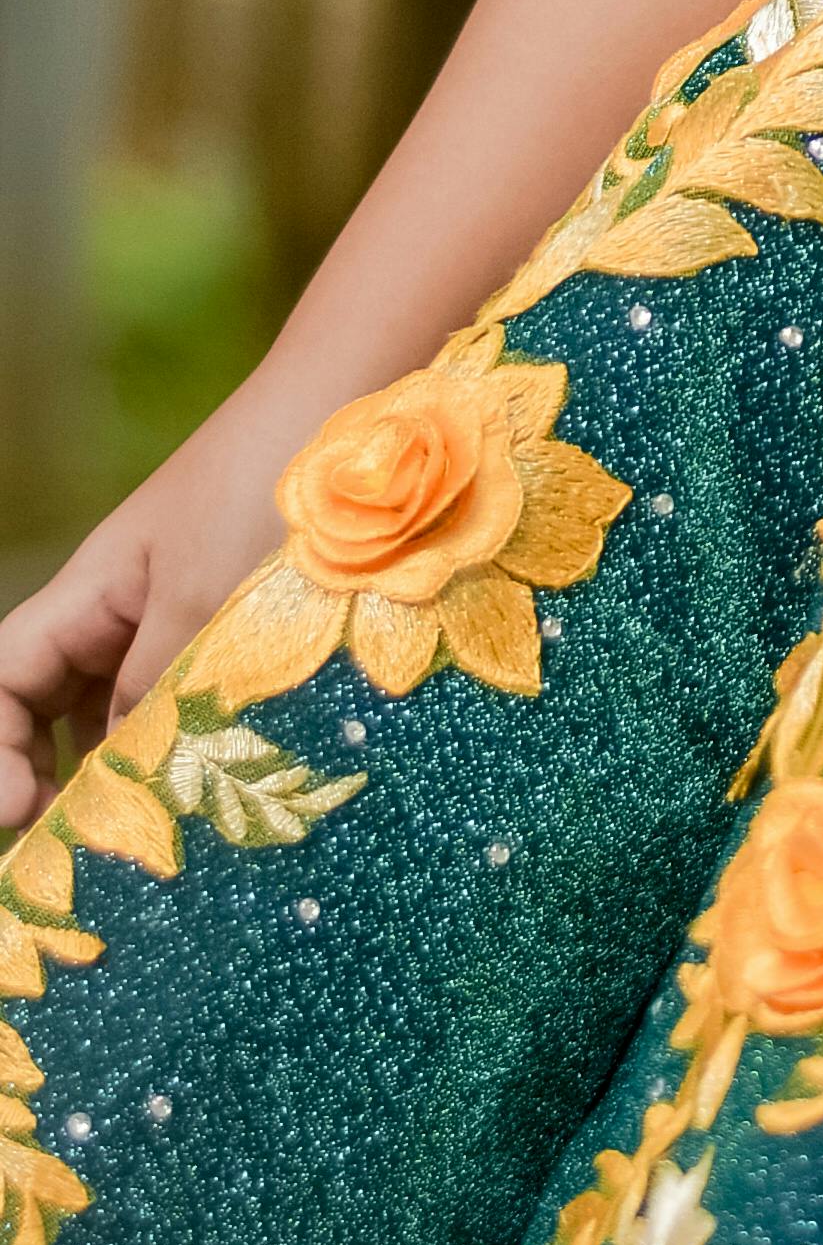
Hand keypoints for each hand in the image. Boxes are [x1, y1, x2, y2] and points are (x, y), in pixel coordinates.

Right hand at [0, 363, 322, 826]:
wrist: (365, 400)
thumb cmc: (274, 485)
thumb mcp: (206, 603)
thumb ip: (153, 693)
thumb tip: (118, 778)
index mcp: (94, 589)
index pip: (3, 680)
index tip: (21, 812)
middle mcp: (126, 600)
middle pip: (50, 701)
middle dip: (50, 773)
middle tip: (84, 844)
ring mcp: (184, 605)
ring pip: (122, 703)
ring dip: (123, 763)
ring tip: (149, 829)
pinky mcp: (244, 615)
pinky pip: (189, 687)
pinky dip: (186, 735)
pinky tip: (218, 780)